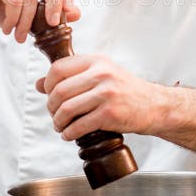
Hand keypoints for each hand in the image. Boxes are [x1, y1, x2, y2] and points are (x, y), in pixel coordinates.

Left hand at [36, 54, 164, 140]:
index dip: (48, 84)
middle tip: (54, 114)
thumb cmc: (126, 90)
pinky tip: (70, 134)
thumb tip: (40, 84)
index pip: (58, 68)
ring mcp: (107, 94)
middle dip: (51, 106)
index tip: (49, 95)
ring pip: (67, 109)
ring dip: (58, 121)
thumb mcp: (101, 75)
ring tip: (60, 126)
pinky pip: (80, 125)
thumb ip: (72, 77)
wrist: (155, 105)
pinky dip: (69, 133)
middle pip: (60, 90)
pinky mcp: (110, 114)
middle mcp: (101, 74)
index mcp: (97, 61)